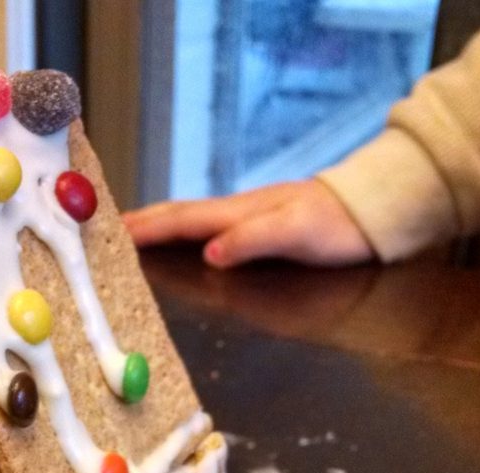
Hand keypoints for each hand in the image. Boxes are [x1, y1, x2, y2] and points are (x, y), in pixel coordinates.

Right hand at [123, 180, 373, 267]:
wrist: (371, 211)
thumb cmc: (334, 227)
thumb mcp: (295, 234)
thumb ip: (252, 241)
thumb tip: (209, 253)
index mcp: (236, 214)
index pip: (181, 221)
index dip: (146, 228)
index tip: (112, 232)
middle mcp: (235, 212)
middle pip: (179, 216)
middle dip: (142, 223)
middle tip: (108, 230)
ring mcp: (245, 217)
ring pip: (190, 220)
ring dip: (159, 225)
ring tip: (132, 233)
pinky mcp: (257, 226)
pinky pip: (206, 228)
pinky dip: (183, 232)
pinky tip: (184, 240)